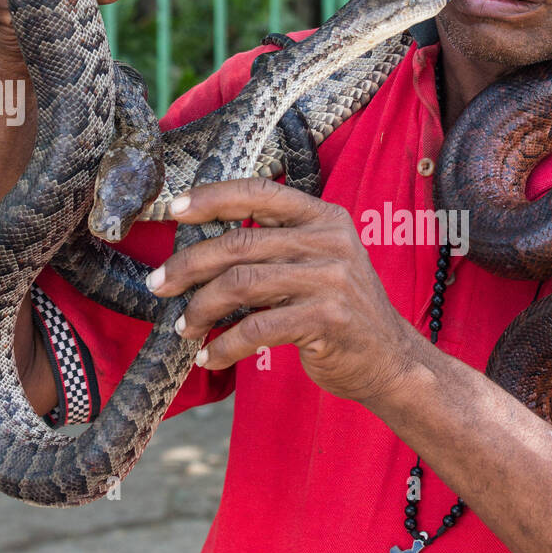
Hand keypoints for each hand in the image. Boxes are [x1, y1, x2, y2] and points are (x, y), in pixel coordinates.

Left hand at [146, 177, 423, 404]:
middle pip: (239, 243)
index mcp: (325, 217)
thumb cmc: (343, 312)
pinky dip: (225, 345)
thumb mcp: (321, 263)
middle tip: (159, 285)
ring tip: (185, 327)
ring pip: (242, 284)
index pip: (259, 192)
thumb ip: (278, 246)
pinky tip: (210, 356)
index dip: (211, 197)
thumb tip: (203, 249)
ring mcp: (332, 278)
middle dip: (189, 265)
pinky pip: (257, 328)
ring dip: (201, 308)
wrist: (391, 360)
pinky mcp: (328, 318)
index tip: (172, 210)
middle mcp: (330, 241)